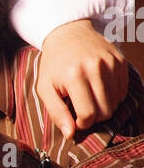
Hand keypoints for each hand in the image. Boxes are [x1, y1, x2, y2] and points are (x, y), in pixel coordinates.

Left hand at [37, 20, 127, 139]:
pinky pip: (123, 91)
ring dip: (103, 106)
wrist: (68, 33)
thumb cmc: (54, 64)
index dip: (82, 122)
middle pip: (105, 111)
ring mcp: (110, 63)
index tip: (75, 117)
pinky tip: (99, 88)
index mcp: (74, 76)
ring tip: (89, 96)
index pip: (88, 114)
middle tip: (82, 107)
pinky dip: (112, 95)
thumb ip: (56, 113)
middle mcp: (95, 68)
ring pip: (116, 103)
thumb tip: (70, 134)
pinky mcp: (120, 61)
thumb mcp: (45, 88)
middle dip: (94, 116)